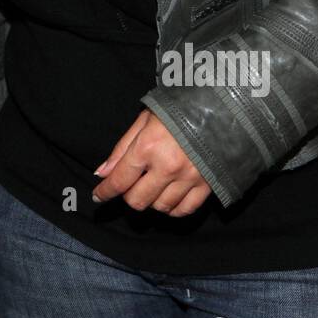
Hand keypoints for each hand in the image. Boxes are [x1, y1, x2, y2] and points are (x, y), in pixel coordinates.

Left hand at [91, 110, 211, 216]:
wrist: (219, 106)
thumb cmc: (177, 110)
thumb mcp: (144, 121)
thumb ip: (121, 149)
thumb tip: (102, 173)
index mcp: (148, 146)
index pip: (119, 180)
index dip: (105, 192)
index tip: (98, 197)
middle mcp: (167, 166)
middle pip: (138, 200)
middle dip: (128, 195)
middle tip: (131, 185)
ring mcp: (189, 177)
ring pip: (160, 207)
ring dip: (151, 201)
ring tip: (152, 186)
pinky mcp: (207, 184)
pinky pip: (185, 210)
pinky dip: (173, 208)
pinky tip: (169, 197)